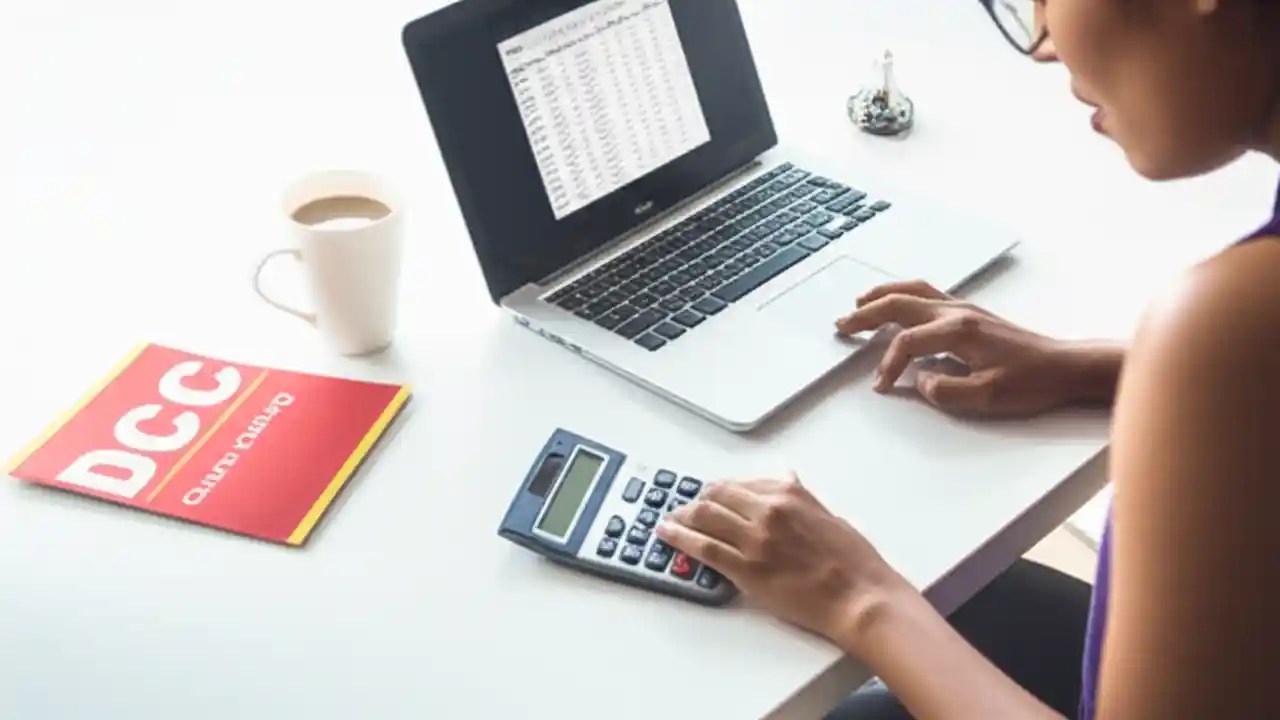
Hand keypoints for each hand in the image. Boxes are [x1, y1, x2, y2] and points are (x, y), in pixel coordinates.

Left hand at [656, 475, 905, 643]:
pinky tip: (666, 534)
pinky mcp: (745, 569)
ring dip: (681, 516)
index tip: (712, 495)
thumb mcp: (828, 515)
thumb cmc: (853, 562)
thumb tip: (785, 476)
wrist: (859, 597)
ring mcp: (754, 540)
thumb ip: (800, 497)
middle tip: (686, 507)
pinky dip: (679, 538)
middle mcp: (767, 511)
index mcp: (789, 494)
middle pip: (716, 496)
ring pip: (704, 517)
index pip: (740, 484)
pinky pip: (703, 548)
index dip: (721, 491)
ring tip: (669, 520)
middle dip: (697, 500)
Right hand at [834, 280, 1099, 416]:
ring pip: (912, 291)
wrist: (1064, 366)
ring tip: (858, 302)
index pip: (907, 342)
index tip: (881, 386)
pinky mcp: (970, 312)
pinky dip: (902, 294)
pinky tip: (896, 301)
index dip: (888, 365)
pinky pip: (926, 293)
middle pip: (899, 304)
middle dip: (865, 315)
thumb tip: (919, 382)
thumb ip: (946, 392)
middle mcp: (957, 312)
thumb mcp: (989, 396)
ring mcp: (964, 308)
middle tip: (840, 325)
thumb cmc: (1031, 381)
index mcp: (958, 331)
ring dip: (881, 296)